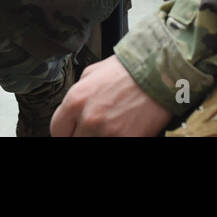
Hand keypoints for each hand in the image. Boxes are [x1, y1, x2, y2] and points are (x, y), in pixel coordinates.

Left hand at [51, 56, 173, 136]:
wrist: (158, 74)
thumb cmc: (129, 70)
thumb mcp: (92, 72)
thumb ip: (78, 93)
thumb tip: (72, 109)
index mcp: (76, 100)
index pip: (58, 130)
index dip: (66, 131)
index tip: (72, 131)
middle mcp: (89, 118)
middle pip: (74, 140)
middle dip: (82, 134)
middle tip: (93, 129)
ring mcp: (107, 132)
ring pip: (91, 144)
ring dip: (98, 137)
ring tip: (110, 127)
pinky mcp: (127, 139)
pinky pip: (113, 145)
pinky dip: (118, 138)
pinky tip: (122, 130)